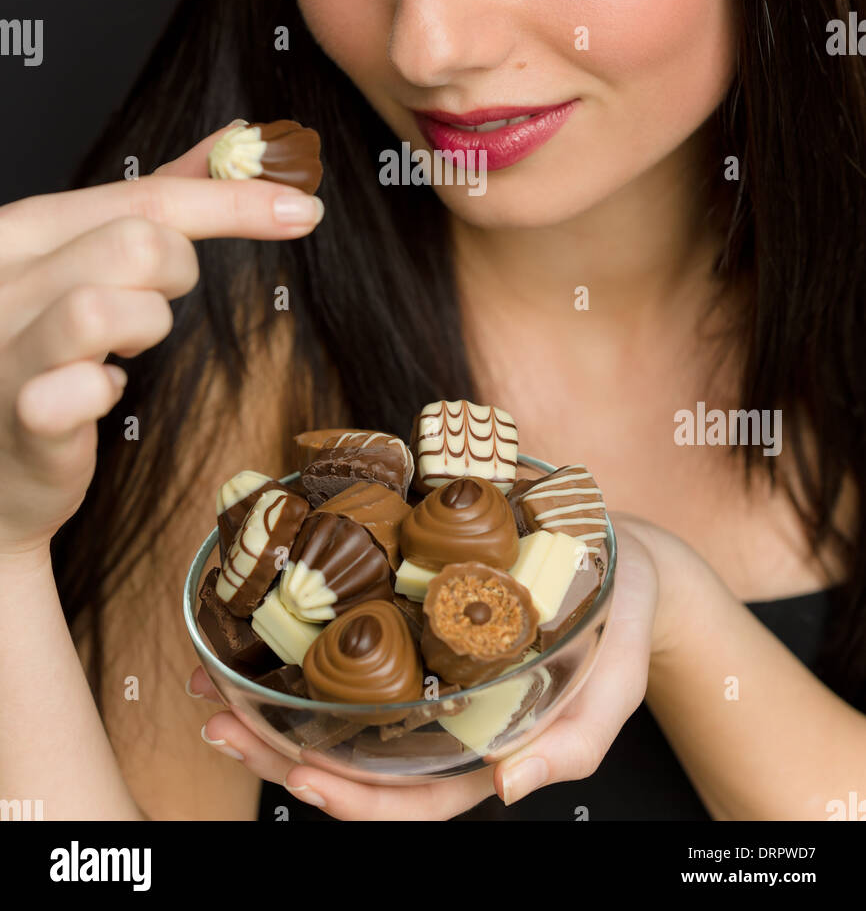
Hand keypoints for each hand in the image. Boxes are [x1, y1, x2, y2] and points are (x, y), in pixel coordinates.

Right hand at [0, 121, 323, 560]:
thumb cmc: (43, 352)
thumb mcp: (83, 258)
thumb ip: (154, 198)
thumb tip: (235, 137)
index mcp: (21, 229)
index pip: (144, 191)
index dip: (235, 200)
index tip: (302, 209)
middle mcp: (1, 280)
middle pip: (138, 242)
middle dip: (176, 273)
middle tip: (154, 304)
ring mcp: (2, 348)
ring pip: (110, 306)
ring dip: (143, 327)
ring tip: (120, 349)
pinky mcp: (18, 416)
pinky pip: (78, 389)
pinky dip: (102, 391)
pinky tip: (97, 393)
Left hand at [189, 517, 678, 819]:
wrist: (625, 563)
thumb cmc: (619, 622)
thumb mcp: (614, 680)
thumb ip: (576, 741)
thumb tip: (512, 788)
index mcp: (485, 749)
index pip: (410, 801)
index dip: (351, 798)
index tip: (297, 772)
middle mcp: (443, 723)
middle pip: (353, 763)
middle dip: (278, 753)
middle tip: (215, 722)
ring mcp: (425, 681)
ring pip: (339, 715)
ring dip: (269, 708)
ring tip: (210, 684)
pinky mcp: (414, 633)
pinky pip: (351, 659)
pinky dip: (299, 655)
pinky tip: (257, 634)